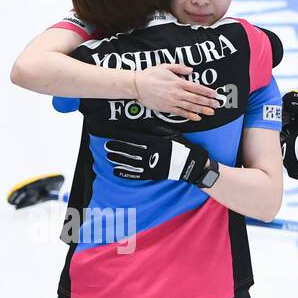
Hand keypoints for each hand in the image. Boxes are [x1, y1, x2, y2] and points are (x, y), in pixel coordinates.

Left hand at [104, 131, 218, 187]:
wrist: (191, 164)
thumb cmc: (182, 147)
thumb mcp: (171, 134)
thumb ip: (157, 129)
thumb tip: (144, 122)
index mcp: (154, 142)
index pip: (134, 137)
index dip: (122, 135)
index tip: (112, 133)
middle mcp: (150, 153)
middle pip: (129, 149)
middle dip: (117, 147)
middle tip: (106, 145)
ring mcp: (150, 165)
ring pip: (130, 162)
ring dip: (118, 158)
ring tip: (109, 155)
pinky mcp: (151, 174)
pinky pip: (136, 174)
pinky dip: (125, 173)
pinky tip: (116, 171)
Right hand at [132, 64, 220, 120]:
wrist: (137, 85)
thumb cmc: (150, 75)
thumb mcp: (165, 66)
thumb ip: (179, 68)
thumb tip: (190, 70)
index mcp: (178, 82)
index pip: (197, 87)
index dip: (207, 91)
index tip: (215, 94)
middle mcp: (177, 92)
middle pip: (196, 98)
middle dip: (208, 102)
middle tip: (217, 105)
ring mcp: (172, 101)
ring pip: (190, 106)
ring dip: (202, 110)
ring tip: (210, 112)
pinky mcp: (167, 108)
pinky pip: (180, 113)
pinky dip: (189, 115)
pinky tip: (196, 117)